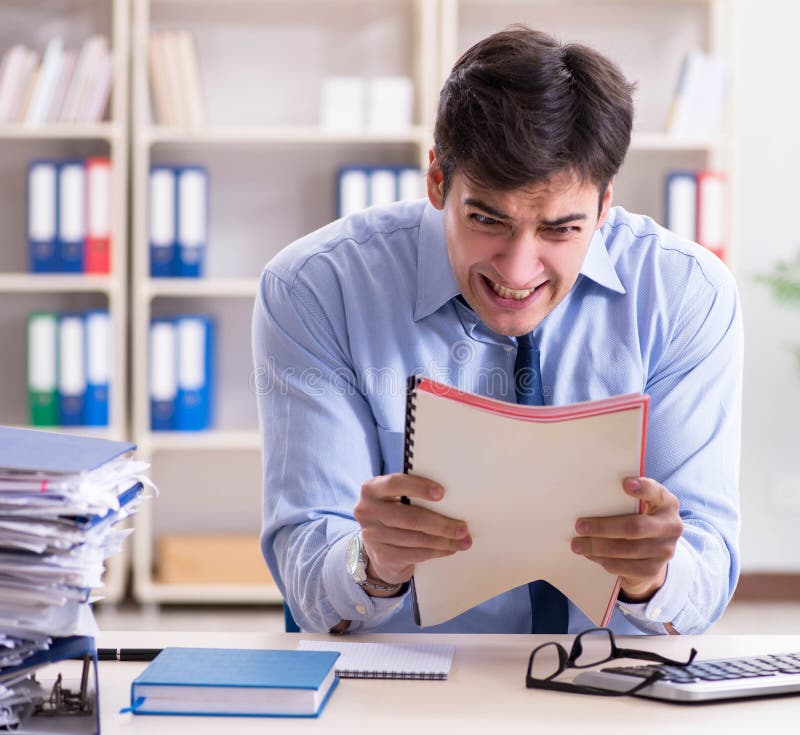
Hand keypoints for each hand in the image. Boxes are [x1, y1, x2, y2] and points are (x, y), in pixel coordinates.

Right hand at [354, 473, 471, 587]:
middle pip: (410, 517)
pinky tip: (449, 549)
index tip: (441, 493)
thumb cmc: (394, 514)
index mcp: (371, 489)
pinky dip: (436, 552)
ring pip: (416, 538)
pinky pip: (416, 554)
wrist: (377, 547)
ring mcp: (372, 536)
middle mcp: (367, 511)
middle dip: (441, 523)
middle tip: (463, 527)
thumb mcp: (395, 499)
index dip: (419, 487)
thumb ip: (412, 494)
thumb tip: (453, 498)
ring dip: (444, 541)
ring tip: (463, 541)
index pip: (395, 484)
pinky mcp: (382, 556)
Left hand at [570, 477, 682, 601]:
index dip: (642, 488)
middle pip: (635, 527)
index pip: (656, 492)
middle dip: (603, 527)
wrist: (654, 552)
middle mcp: (671, 526)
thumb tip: (588, 494)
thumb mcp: (639, 505)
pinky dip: (603, 560)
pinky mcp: (653, 570)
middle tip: (579, 526)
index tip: (625, 483)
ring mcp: (664, 551)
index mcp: (666, 503)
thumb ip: (623, 498)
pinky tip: (590, 554)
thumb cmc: (638, 517)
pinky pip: (624, 567)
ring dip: (597, 547)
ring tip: (577, 544)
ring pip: (626, 550)